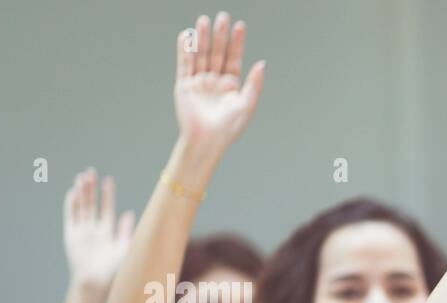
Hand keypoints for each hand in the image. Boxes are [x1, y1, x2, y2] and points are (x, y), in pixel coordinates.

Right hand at [63, 169, 134, 291]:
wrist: (98, 283)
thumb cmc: (115, 270)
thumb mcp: (125, 248)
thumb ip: (127, 231)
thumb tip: (130, 213)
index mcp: (107, 233)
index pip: (106, 209)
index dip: (107, 195)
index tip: (107, 180)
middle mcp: (93, 231)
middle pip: (91, 205)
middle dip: (91, 189)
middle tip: (90, 172)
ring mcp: (82, 233)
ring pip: (80, 208)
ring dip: (81, 193)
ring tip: (81, 177)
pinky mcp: (71, 236)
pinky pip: (70, 218)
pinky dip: (71, 206)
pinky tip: (72, 193)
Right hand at [174, 12, 264, 157]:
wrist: (207, 141)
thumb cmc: (228, 128)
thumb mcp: (246, 105)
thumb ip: (254, 84)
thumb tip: (262, 63)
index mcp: (230, 85)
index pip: (233, 58)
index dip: (236, 42)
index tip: (240, 26)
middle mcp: (214, 81)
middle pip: (217, 53)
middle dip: (219, 35)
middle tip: (222, 16)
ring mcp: (199, 81)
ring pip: (201, 55)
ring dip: (202, 38)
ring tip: (204, 20)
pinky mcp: (184, 85)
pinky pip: (185, 64)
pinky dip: (185, 50)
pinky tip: (187, 35)